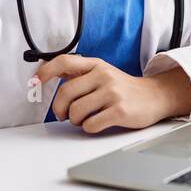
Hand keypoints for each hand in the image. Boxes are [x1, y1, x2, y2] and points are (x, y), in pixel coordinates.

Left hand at [36, 55, 190, 133]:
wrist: (154, 97)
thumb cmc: (123, 88)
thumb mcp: (102, 73)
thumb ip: (78, 74)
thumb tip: (45, 73)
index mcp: (96, 65)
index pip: (65, 62)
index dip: (46, 71)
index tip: (36, 81)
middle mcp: (104, 75)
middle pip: (66, 93)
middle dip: (60, 109)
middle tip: (63, 115)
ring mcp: (112, 93)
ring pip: (76, 111)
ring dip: (75, 120)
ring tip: (84, 119)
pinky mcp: (120, 111)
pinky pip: (91, 124)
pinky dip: (88, 128)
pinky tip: (96, 123)